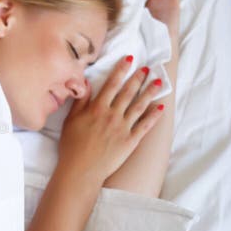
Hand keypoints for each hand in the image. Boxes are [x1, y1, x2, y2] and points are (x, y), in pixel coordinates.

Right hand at [57, 56, 165, 184]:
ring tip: (158, 82)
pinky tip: (160, 108)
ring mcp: (123, 128)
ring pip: (139, 106)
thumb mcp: (70, 120)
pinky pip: (145, 126)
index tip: (129, 60)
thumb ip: (80, 101)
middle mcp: (112, 115)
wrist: (81, 170)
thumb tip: (86, 83)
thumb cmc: (72, 146)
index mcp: (97, 109)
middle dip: (138, 79)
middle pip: (128, 93)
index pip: (111, 85)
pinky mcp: (130, 141)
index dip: (121, 71)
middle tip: (147, 68)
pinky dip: (153, 116)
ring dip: (149, 93)